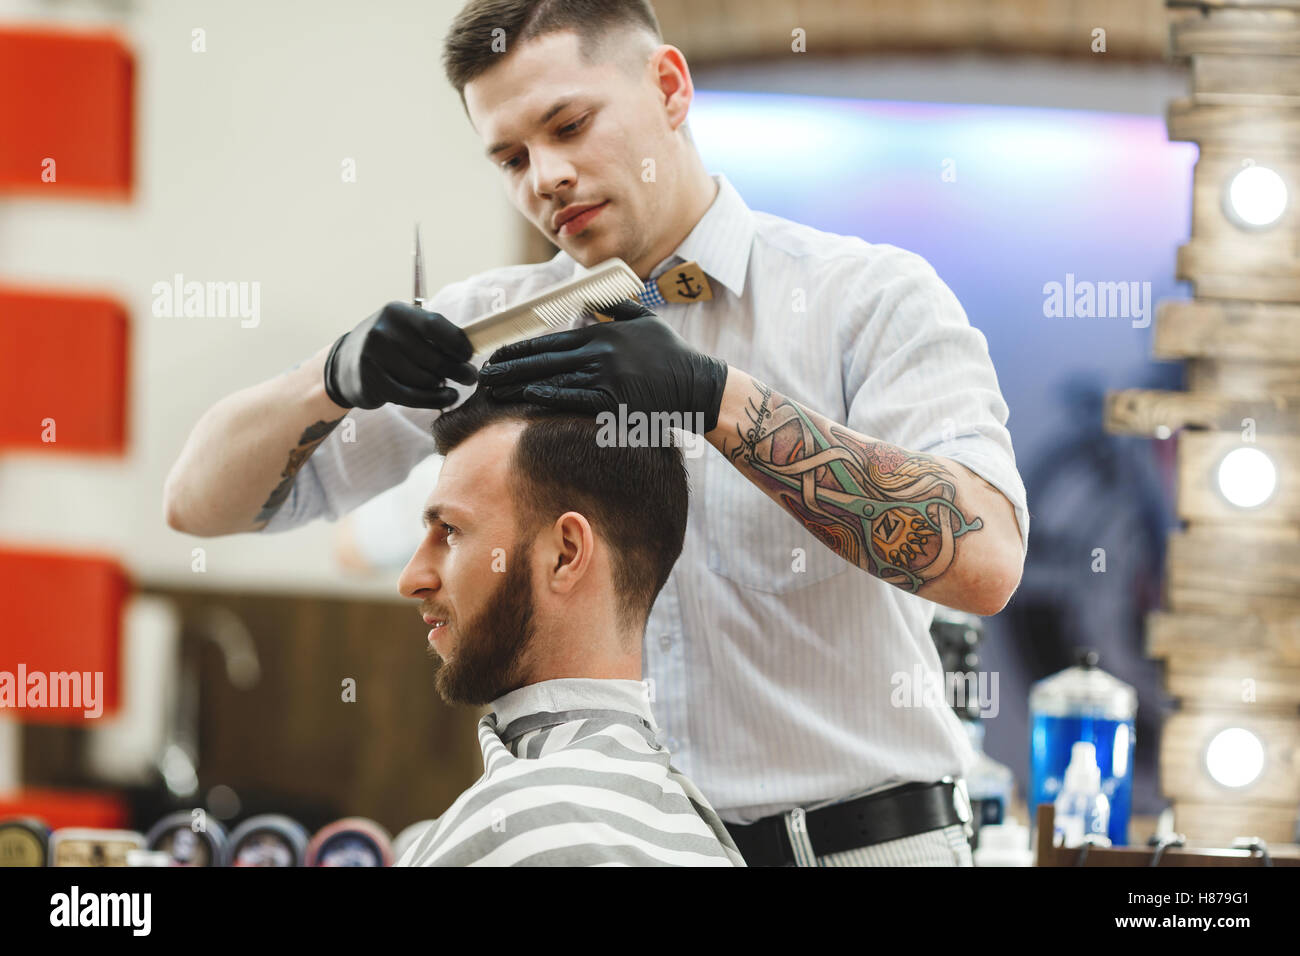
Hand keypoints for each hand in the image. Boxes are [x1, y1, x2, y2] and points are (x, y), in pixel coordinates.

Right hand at [323, 302, 477, 409]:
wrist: (345, 363)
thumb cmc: (389, 346)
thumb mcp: (404, 330)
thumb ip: (432, 336)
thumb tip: (470, 350)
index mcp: (396, 312)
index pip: (435, 325)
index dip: (458, 342)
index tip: (469, 355)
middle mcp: (383, 331)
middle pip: (434, 357)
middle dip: (458, 370)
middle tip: (470, 377)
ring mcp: (374, 357)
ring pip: (425, 379)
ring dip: (442, 385)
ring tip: (449, 385)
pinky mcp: (371, 382)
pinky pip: (412, 396)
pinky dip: (435, 399)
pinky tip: (447, 398)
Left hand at [476, 300, 727, 433]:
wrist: (698, 386)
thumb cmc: (672, 356)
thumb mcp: (645, 321)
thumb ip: (614, 308)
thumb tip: (590, 301)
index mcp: (602, 333)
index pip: (551, 341)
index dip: (520, 350)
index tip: (498, 357)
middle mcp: (600, 352)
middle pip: (544, 360)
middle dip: (510, 367)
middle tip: (483, 376)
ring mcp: (606, 376)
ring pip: (553, 379)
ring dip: (520, 385)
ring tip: (495, 392)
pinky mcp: (614, 400)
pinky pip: (575, 398)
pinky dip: (550, 396)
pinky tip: (529, 396)